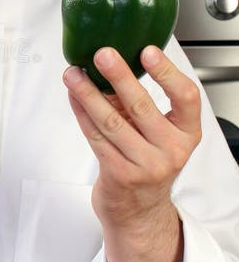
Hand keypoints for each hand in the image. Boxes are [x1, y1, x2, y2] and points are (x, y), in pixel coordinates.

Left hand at [63, 45, 201, 228]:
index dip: (167, 72)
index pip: (186, 97)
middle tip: (102, 54)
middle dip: (118, 76)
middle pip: (141, 106)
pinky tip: (73, 96)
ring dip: (88, 93)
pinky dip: (81, 113)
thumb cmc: (146, 162)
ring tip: (73, 73)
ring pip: (111, 121)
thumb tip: (108, 65)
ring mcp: (145, 165)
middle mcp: (171, 150)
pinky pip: (95, 137)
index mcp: (186, 133)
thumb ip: (138, 103)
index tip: (148, 51)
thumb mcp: (155, 133)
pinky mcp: (119, 174)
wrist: (139, 210)